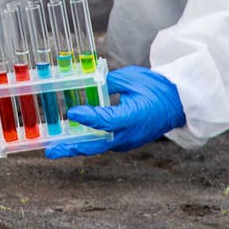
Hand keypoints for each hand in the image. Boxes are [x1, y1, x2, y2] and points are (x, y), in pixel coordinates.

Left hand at [45, 65, 184, 158]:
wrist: (176, 103)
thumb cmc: (155, 88)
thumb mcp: (131, 78)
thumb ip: (108, 82)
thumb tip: (88, 84)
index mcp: (134, 117)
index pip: (108, 120)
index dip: (88, 117)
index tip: (72, 111)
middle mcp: (129, 134)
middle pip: (97, 143)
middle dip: (72, 147)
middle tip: (51, 150)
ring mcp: (127, 141)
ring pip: (98, 145)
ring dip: (76, 146)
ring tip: (55, 147)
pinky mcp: (124, 141)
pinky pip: (103, 142)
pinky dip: (87, 142)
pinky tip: (72, 139)